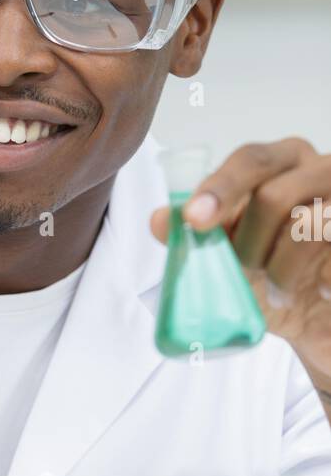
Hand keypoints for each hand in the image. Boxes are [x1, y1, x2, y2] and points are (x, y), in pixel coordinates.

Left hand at [150, 139, 330, 381]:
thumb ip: (198, 235)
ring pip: (306, 227)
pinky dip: (320, 281)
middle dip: (249, 242)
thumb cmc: (277, 274)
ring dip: (281, 269)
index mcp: (283, 163)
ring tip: (278, 290)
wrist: (321, 314)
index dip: (220, 188)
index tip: (194, 221)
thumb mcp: (231, 258)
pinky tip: (319, 292)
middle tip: (244, 269)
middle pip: (275, 195)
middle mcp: (319, 170)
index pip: (250, 160)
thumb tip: (160, 220)